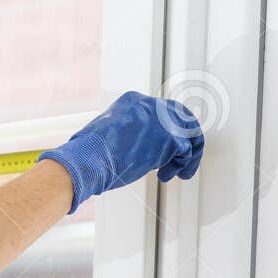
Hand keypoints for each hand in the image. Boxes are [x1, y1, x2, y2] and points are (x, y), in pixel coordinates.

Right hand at [38, 91, 203, 213]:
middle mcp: (151, 105)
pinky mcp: (170, 139)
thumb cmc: (87, 154)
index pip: (160, 111)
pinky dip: (180, 166)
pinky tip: (166, 176)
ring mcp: (163, 121)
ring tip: (181, 172)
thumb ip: (123, 133)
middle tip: (181, 158)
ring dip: (188, 155)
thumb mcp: (105, 133)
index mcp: (133, 101)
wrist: (88, 160)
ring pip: (190, 133)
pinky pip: (186, 152)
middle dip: (184, 139)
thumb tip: (128, 147)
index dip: (165, 131)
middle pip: (181, 116)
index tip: (161, 149)